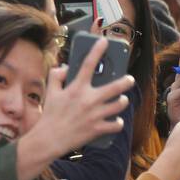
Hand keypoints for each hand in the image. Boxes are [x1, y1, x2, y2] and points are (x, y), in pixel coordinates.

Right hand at [32, 37, 134, 154]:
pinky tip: (116, 120)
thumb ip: (56, 76)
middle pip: (115, 86)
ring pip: (119, 105)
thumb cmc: (50, 115)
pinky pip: (116, 125)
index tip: (104, 41)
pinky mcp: (98, 129)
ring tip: (121, 100)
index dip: (97, 50)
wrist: (50, 138)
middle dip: (126, 81)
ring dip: (123, 101)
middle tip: (129, 79)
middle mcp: (89, 99)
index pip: (88, 64)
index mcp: (77, 88)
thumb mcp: (51, 92)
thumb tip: (65, 68)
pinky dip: (118, 122)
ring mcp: (95, 115)